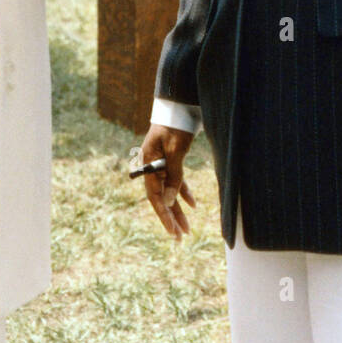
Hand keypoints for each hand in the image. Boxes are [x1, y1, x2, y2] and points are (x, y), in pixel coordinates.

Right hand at [138, 124, 196, 240]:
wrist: (180, 105)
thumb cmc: (176, 125)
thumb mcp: (176, 150)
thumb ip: (173, 176)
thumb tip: (168, 201)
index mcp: (149, 164)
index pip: (154, 196)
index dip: (163, 215)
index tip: (173, 232)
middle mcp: (153, 166)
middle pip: (161, 197)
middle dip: (171, 218)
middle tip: (180, 237)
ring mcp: (161, 163)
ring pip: (169, 191)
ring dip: (177, 209)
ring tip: (186, 228)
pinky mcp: (171, 159)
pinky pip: (176, 181)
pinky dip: (183, 192)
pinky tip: (192, 205)